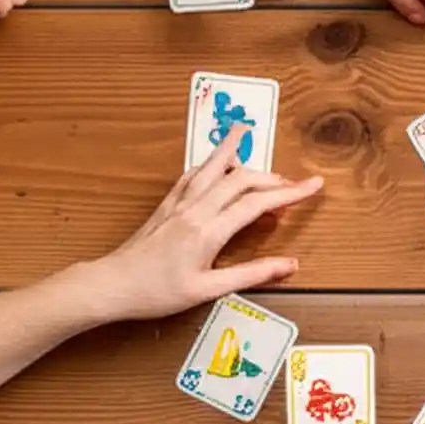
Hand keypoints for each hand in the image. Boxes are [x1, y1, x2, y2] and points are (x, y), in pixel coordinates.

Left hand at [84, 125, 321, 320]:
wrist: (111, 285)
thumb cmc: (157, 293)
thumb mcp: (208, 290)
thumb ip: (251, 274)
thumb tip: (291, 264)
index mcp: (209, 229)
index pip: (258, 202)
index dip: (290, 192)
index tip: (313, 185)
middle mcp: (195, 208)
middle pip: (240, 178)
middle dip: (271, 176)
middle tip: (294, 181)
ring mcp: (179, 203)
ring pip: (212, 167)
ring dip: (232, 149)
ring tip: (245, 130)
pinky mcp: (166, 205)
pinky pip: (192, 175)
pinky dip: (208, 163)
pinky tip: (213, 162)